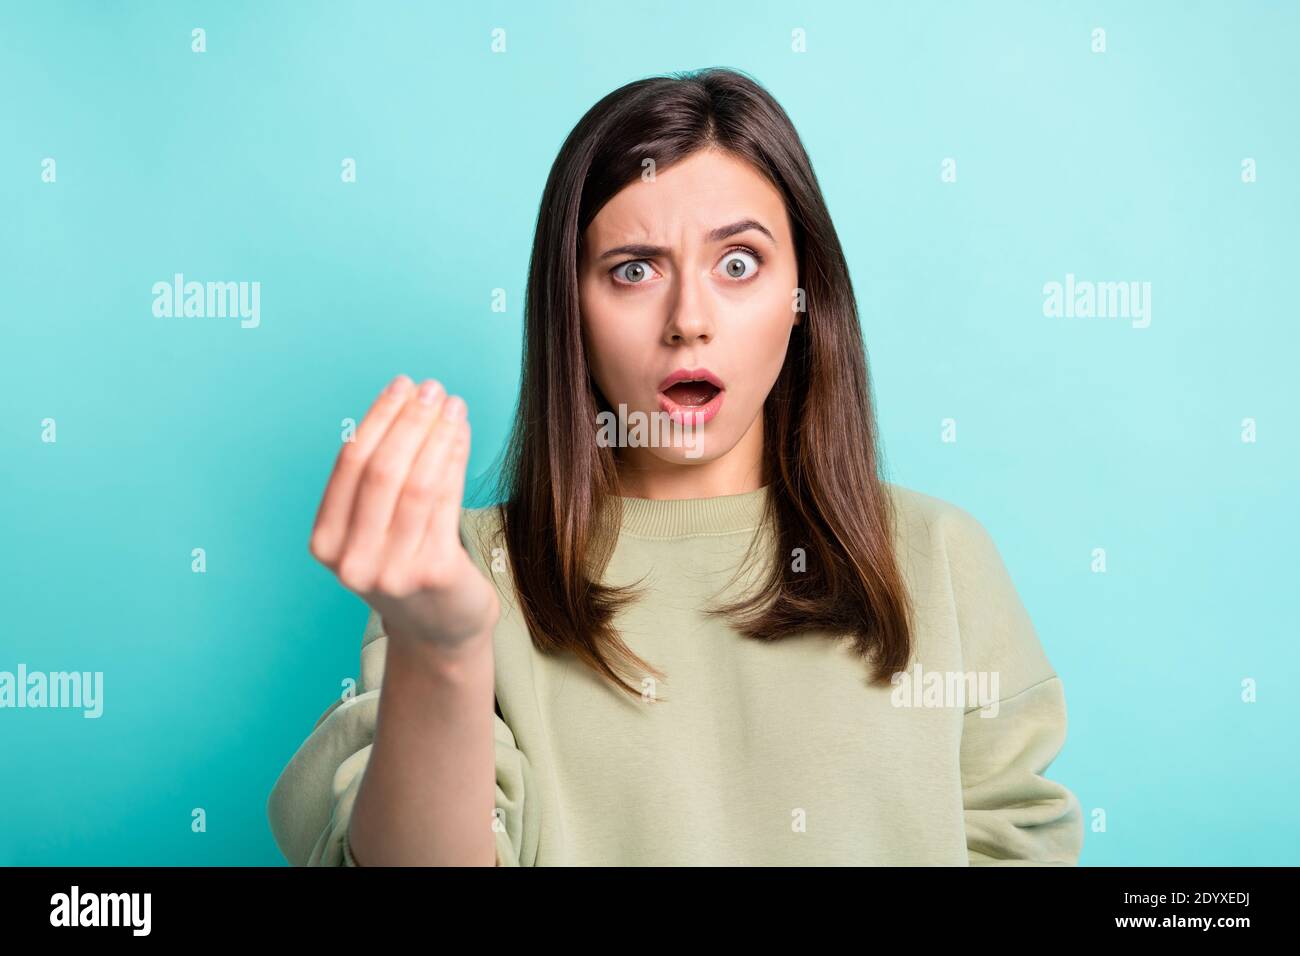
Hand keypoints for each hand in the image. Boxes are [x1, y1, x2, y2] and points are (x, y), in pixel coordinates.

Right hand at [308, 375, 499, 652]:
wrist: (438, 631)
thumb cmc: (406, 565)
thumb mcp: (373, 530)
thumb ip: (375, 482)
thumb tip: (404, 405)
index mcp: (325, 542)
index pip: (350, 463)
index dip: (378, 418)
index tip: (402, 387)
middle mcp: (352, 560)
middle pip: (383, 470)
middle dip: (409, 420)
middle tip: (432, 388)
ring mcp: (392, 571)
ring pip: (417, 483)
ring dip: (437, 435)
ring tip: (453, 405)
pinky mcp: (433, 573)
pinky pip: (445, 502)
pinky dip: (454, 460)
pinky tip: (461, 435)